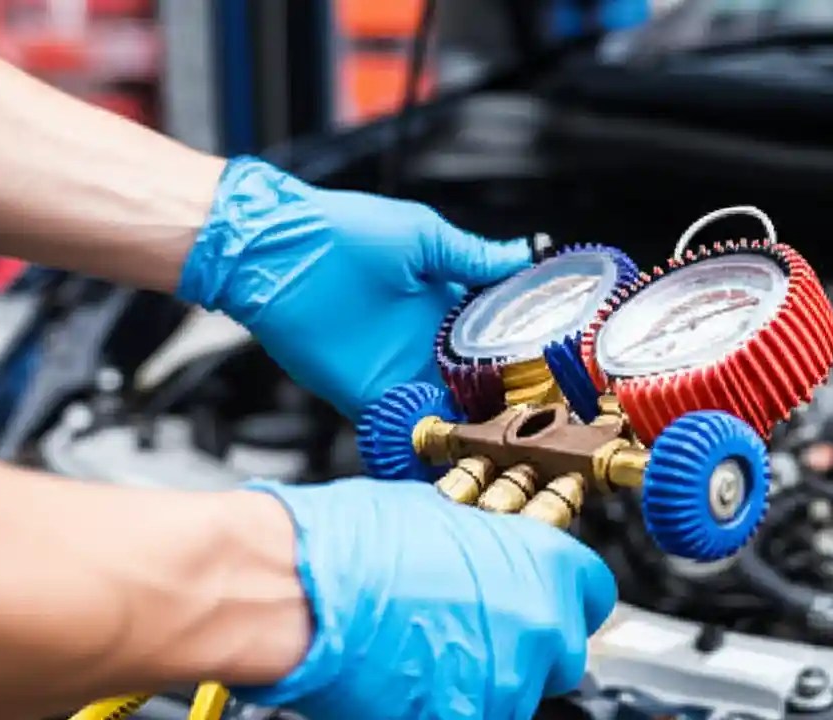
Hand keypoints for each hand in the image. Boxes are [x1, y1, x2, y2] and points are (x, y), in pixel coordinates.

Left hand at [178, 156, 531, 418]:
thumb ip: (472, 258)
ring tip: (504, 452)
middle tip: (536, 424)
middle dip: (501, 404)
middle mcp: (424, 344)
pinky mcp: (365, 395)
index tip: (553, 374)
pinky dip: (422, 445)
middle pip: (473, 385)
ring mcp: (397, 372)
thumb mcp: (423, 237)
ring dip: (468, 430)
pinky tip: (451, 457)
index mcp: (443, 304)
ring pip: (444, 411)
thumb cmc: (345, 230)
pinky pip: (400, 428)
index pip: (491, 339)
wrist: (279, 250)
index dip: (519, 357)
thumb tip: (526, 255)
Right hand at [235, 478, 616, 719]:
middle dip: (528, 643)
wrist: (297, 591)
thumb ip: (481, 541)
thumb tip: (483, 547)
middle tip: (476, 626)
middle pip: (563, 651)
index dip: (563, 592)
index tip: (543, 595)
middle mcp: (538, 630)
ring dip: (483, 676)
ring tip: (425, 649)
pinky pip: (471, 712)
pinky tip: (407, 676)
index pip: (593, 590)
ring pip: (514, 691)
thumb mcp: (436, 514)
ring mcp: (503, 688)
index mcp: (543, 566)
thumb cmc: (352, 543)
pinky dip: (446, 700)